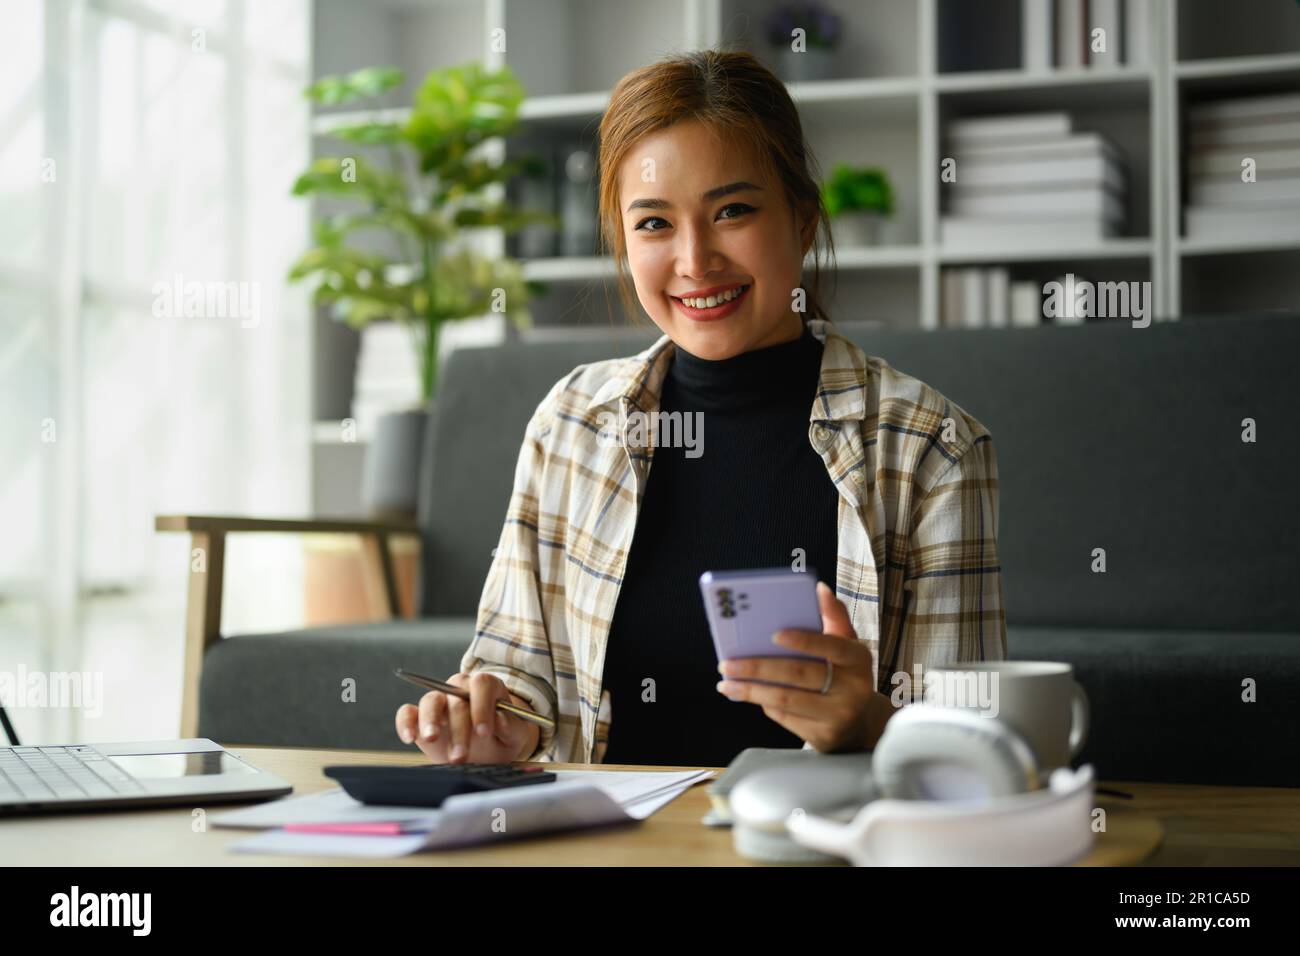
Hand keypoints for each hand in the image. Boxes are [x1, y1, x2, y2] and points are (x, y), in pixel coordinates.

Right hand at [394, 672, 536, 763]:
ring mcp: (439, 701)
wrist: (490, 750)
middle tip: (461, 755)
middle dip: (459, 728)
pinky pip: (407, 712)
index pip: (482, 684)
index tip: (484, 731)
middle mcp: (460, 689)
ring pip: (430, 700)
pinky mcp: (419, 717)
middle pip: (456, 698)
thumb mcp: (515, 734)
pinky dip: (405, 723)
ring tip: (432, 738)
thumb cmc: (504, 738)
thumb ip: (511, 726)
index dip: (482, 705)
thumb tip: (499, 718)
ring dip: (431, 721)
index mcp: (487, 687)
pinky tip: (409, 737)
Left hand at [716, 580, 878, 752]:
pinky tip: (747, 695)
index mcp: (858, 659)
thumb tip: (818, 589)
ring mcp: (839, 716)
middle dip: (757, 668)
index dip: (804, 640)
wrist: (860, 722)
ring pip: (786, 700)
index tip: (773, 634)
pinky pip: (785, 718)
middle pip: (799, 675)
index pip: (832, 646)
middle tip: (727, 663)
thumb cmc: (844, 673)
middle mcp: (854, 689)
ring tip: (726, 683)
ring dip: (751, 691)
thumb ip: (833, 616)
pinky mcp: (824, 737)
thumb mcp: (846, 644)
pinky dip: (763, 704)